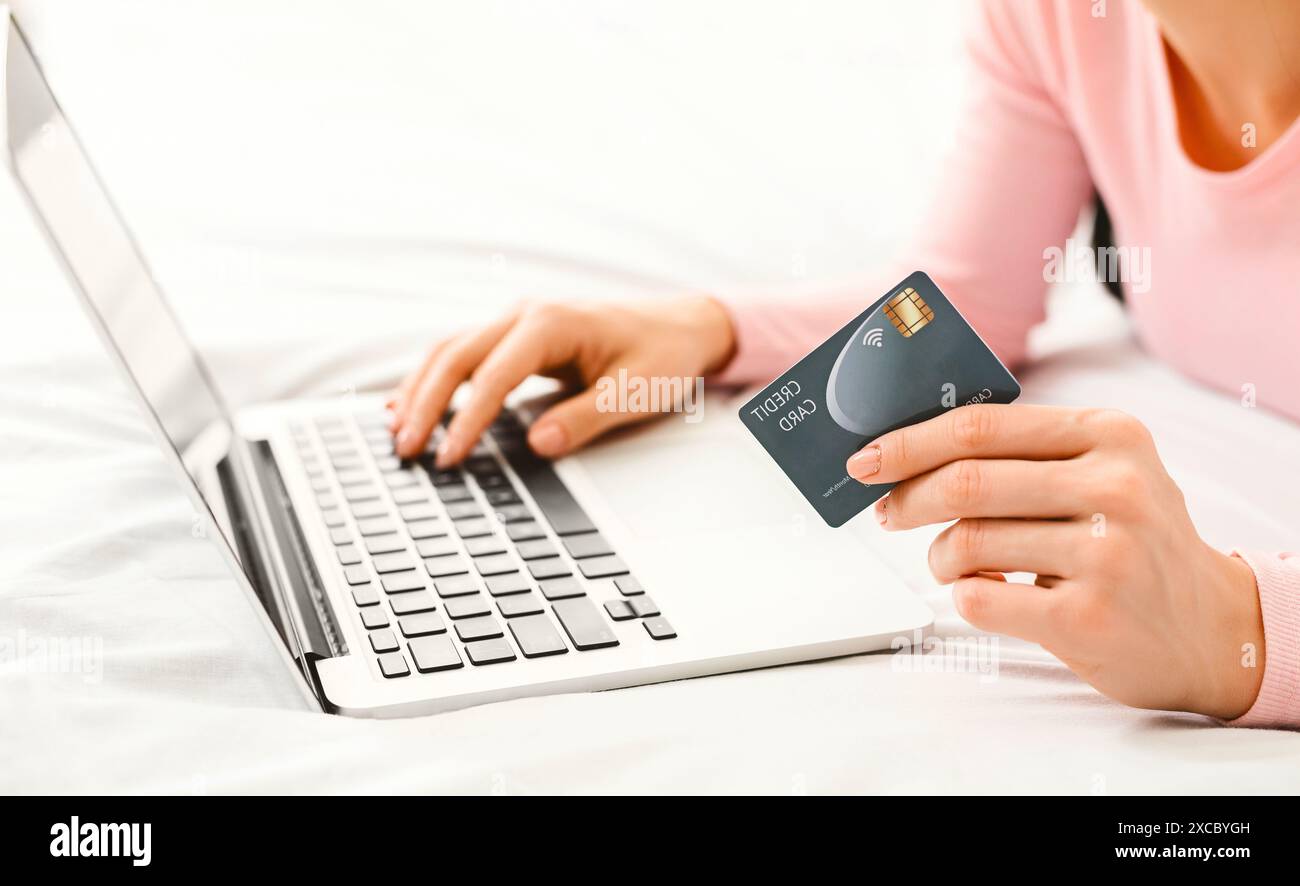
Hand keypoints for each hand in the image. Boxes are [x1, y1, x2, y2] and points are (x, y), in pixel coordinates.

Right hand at [388, 296, 735, 463]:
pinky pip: (464, 354)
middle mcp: (526, 313)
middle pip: (455, 355)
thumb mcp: (636, 392)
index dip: (466, 419)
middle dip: (425, 403)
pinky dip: (434, 378)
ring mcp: (518, 320)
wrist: (682, 325)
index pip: (494, 375)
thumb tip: (538, 444)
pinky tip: (410, 403)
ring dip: (420, 389)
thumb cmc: (664, 354)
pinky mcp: (517, 335)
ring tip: (396, 431)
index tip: (449, 456)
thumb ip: (586, 417)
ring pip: (451, 350)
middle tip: (406, 448)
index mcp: (552, 323)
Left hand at [846, 404, 1264, 719]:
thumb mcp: (1104, 472)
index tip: (869, 457)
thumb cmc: (1134, 542)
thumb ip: (1025, 453)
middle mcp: (1115, 487)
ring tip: (954, 562)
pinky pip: (980, 598)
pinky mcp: (1088, 617)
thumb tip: (912, 450)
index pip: (982, 427)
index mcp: (1111, 435)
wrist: (1209, 627)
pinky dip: (965, 595)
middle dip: (908, 498)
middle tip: (888, 513)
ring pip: (966, 542)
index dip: (911, 442)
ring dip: (940, 556)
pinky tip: (987, 592)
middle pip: (966, 481)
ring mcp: (1105, 554)